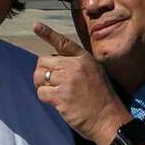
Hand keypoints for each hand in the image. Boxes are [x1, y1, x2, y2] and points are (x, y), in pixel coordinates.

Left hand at [32, 23, 131, 144]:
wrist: (109, 118)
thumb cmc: (102, 98)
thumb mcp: (95, 73)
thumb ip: (77, 65)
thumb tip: (54, 64)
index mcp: (83, 58)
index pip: (62, 43)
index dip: (47, 33)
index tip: (36, 25)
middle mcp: (74, 66)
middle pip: (43, 61)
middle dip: (42, 72)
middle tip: (51, 83)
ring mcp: (67, 81)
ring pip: (39, 76)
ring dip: (42, 85)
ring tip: (54, 93)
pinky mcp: (61, 96)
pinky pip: (41, 92)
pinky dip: (45, 98)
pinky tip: (56, 103)